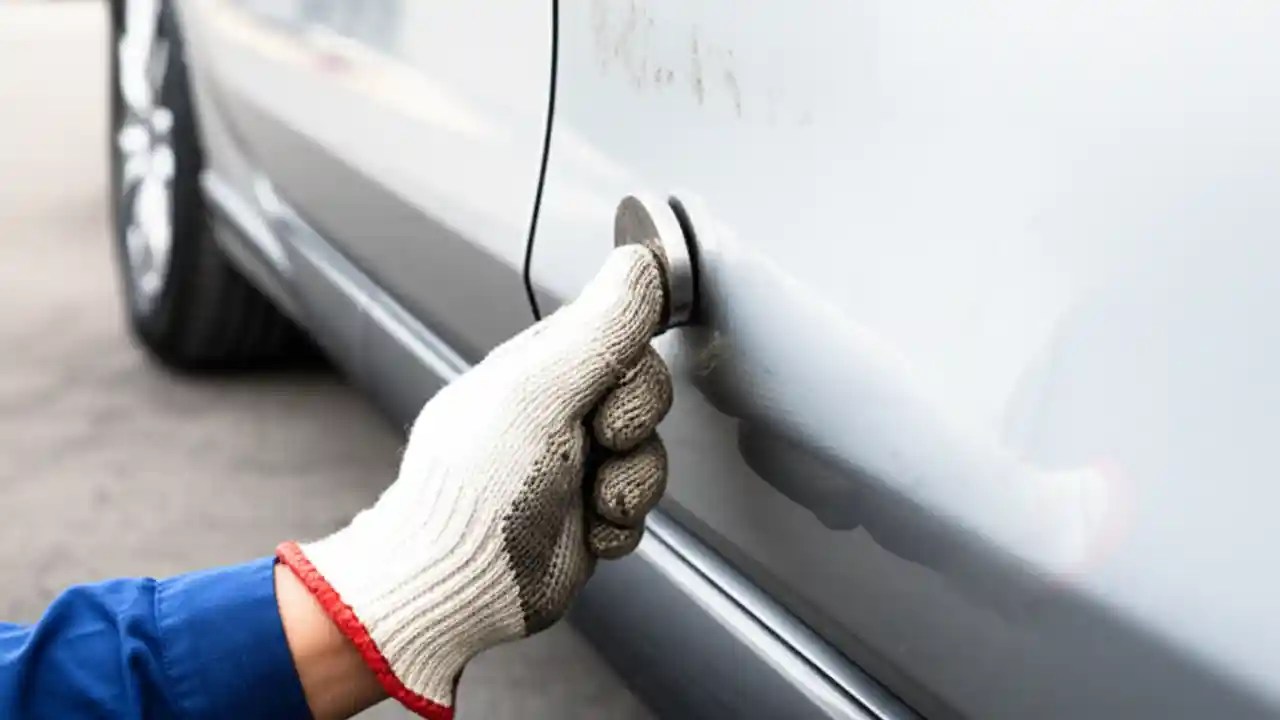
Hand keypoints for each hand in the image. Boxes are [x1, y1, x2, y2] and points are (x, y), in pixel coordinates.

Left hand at [276, 246, 672, 718]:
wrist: (457, 586)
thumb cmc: (474, 488)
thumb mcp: (540, 393)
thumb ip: (599, 330)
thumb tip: (638, 261)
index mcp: (538, 369)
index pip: (619, 336)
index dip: (634, 371)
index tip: (612, 402)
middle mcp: (556, 412)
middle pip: (644, 395)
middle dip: (636, 429)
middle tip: (602, 447)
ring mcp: (573, 466)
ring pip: (650, 454)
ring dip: (632, 484)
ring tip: (593, 503)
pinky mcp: (587, 516)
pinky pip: (639, 508)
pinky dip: (622, 526)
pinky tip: (588, 532)